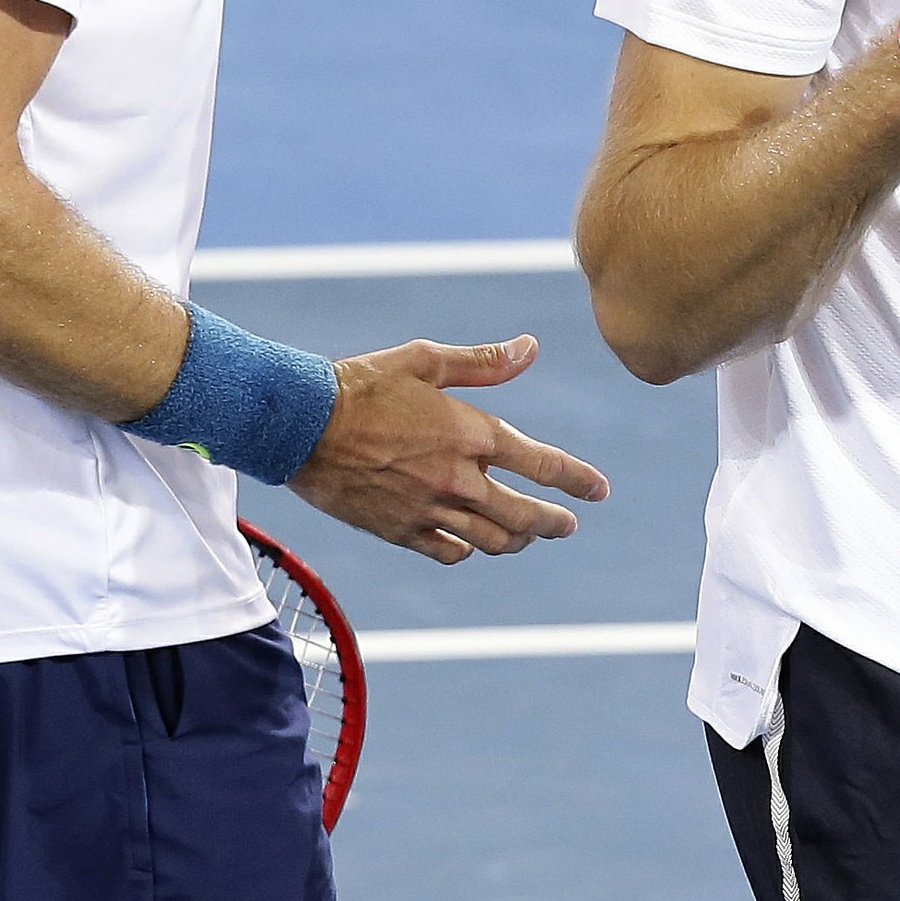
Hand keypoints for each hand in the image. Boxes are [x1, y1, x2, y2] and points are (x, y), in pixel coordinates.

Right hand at [291, 335, 610, 563]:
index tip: (599, 491)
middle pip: (524, 516)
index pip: (542, 464)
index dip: (577, 479)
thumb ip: (483, 362)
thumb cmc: (363, 383)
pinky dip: (467, 548)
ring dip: (517, 540)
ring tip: (528, 536)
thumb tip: (530, 349)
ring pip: (492, 540)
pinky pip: (448, 551)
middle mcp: (457, 479)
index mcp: (470, 434)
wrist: (300, 424)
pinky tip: (471, 541)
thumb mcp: (426, 361)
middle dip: (554, 522)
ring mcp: (428, 510)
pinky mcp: (399, 530)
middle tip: (568, 524)